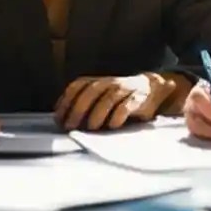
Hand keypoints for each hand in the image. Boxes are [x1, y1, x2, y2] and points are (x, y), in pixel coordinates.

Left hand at [54, 74, 168, 131]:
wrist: (152, 90)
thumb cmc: (119, 99)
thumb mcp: (99, 98)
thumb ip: (82, 104)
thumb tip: (59, 117)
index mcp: (96, 82)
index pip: (77, 86)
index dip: (66, 101)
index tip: (58, 118)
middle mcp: (109, 83)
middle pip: (90, 91)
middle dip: (78, 109)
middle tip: (71, 126)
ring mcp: (124, 89)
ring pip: (108, 98)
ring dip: (97, 113)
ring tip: (91, 127)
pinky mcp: (139, 98)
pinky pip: (127, 105)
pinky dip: (119, 115)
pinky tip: (113, 125)